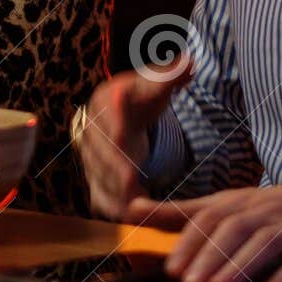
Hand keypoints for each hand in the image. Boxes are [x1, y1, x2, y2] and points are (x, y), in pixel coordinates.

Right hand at [77, 62, 192, 220]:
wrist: (114, 111)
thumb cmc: (138, 97)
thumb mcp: (153, 83)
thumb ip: (170, 76)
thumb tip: (189, 63)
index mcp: (105, 102)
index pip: (109, 117)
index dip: (116, 130)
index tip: (125, 144)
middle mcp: (92, 130)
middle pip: (100, 154)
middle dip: (114, 172)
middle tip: (131, 186)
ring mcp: (92, 156)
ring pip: (99, 179)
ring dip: (115, 195)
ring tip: (136, 210)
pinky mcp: (97, 177)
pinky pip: (102, 196)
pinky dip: (116, 208)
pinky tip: (137, 218)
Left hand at [129, 176, 281, 281]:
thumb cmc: (271, 209)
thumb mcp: (225, 205)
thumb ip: (180, 212)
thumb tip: (131, 209)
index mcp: (238, 203)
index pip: (209, 219)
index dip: (189, 242)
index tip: (171, 268)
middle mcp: (264, 213)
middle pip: (234, 230)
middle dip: (210, 256)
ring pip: (266, 244)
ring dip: (241, 266)